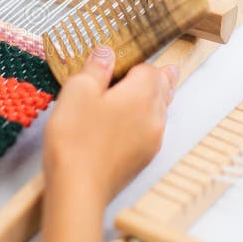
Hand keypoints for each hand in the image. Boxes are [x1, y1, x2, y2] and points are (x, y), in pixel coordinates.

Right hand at [43, 47, 178, 206]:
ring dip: (154, 101)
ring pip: (159, 113)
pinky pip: (150, 133)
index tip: (123, 60)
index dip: (136, 62)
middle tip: (167, 70)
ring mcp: (151, 142)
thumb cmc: (76, 138)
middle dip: (161, 79)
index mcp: (142, 95)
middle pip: (163, 91)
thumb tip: (106, 53)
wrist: (78, 188)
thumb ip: (95, 68)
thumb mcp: (78, 91)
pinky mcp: (141, 160)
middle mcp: (154, 118)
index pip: (150, 69)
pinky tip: (128, 124)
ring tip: (149, 94)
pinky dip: (143, 122)